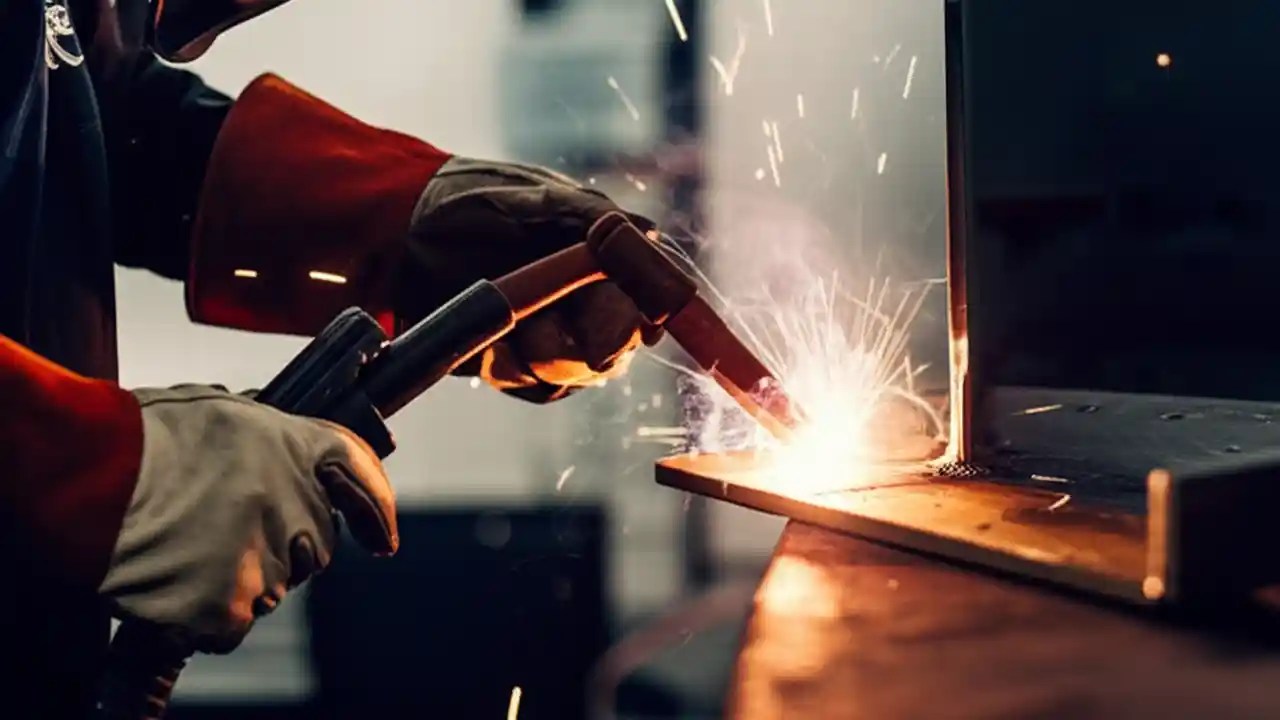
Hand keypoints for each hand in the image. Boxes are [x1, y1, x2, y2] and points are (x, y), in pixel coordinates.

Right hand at [98, 385, 396, 652]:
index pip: (360, 476)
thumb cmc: (140, 437)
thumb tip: (290, 454)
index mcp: (297, 446)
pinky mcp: (231, 605)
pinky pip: (235, 623)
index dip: (376, 509)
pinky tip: (177, 584)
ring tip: (189, 548)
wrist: (83, 474)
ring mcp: (267, 557)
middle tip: (229, 531)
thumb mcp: (221, 411)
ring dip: (245, 577)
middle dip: (287, 544)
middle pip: (317, 545)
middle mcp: (294, 503)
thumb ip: (270, 436)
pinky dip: (210, 614)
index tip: (382, 539)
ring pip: (277, 585)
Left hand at [399, 157, 662, 401]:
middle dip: (574, 349)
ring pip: (571, 378)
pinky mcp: (517, 363)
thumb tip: (647, 231)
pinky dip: (508, 368)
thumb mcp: (531, 197)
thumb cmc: (470, 200)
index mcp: (605, 260)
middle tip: (536, 329)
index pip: (645, 306)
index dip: (634, 323)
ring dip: (533, 357)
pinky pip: (532, 387)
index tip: (616, 333)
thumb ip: (588, 216)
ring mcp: (554, 336)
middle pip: (612, 355)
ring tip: (499, 324)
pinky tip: (486, 343)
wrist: (400, 231)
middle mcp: (589, 302)